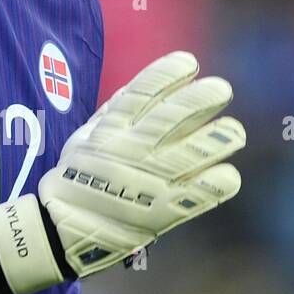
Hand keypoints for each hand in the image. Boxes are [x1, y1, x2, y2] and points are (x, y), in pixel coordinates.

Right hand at [0, 51, 244, 293]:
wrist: (58, 230)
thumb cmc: (77, 178)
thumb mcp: (86, 137)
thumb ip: (114, 111)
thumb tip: (145, 84)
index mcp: (110, 130)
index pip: (140, 93)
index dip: (166, 75)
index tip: (190, 63)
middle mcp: (129, 151)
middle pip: (170, 119)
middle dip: (199, 100)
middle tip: (223, 90)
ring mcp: (146, 182)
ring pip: (188, 155)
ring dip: (215, 141)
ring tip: (235, 132)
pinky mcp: (160, 213)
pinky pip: (194, 196)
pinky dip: (214, 185)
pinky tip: (228, 176)